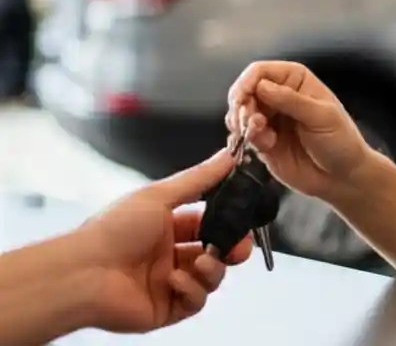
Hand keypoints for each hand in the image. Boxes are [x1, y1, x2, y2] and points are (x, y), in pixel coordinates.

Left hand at [77, 151, 254, 332]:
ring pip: (210, 278)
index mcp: (165, 227)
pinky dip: (192, 291)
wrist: (83, 274)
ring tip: (200, 263)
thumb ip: (198, 178)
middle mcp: (168, 254)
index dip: (227, 223)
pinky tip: (176, 280)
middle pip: (215, 252)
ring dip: (212, 270)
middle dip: (232, 250)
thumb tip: (228, 156)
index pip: (207, 223)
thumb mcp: (159, 196)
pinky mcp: (166, 308)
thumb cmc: (113, 231)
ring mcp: (168, 282)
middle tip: (238, 248)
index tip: (244, 219)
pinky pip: (194, 302)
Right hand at [226, 61, 373, 200]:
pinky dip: (245, 140)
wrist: (342, 177)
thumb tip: (261, 86)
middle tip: (253, 124)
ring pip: (239, 113)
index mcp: (295, 80)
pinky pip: (242, 135)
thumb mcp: (321, 117)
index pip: (260, 71)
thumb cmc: (341, 141)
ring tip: (263, 137)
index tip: (241, 101)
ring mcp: (269, 118)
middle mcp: (279, 95)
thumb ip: (291, 101)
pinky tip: (266, 146)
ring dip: (242, 124)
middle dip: (242, 107)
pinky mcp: (262, 141)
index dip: (246, 83)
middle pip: (244, 91)